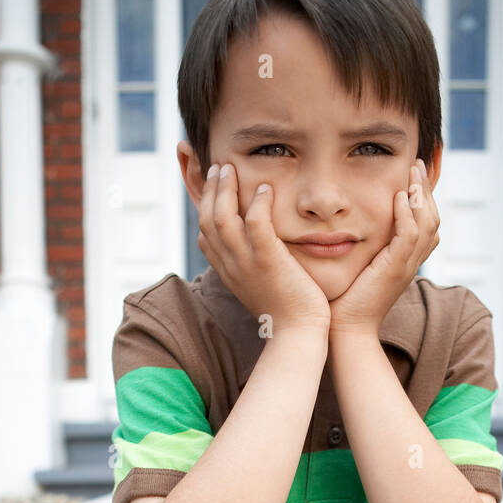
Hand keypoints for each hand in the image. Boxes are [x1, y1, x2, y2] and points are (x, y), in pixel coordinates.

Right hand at [197, 162, 331, 338]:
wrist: (297, 335)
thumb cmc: (287, 313)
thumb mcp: (262, 287)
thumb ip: (254, 266)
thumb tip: (257, 251)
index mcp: (228, 273)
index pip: (205, 236)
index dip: (204, 207)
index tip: (213, 186)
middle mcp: (231, 267)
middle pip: (207, 221)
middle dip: (211, 191)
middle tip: (219, 168)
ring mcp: (247, 264)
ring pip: (222, 218)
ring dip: (225, 189)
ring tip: (231, 169)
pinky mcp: (268, 262)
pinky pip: (256, 224)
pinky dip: (258, 203)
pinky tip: (266, 188)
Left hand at [328, 159, 439, 340]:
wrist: (345, 332)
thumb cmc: (343, 305)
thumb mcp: (357, 270)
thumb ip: (361, 251)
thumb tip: (346, 231)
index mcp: (403, 263)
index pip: (425, 226)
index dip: (423, 200)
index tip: (413, 177)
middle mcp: (410, 264)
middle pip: (432, 220)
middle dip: (427, 190)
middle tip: (418, 165)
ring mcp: (405, 267)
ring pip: (427, 224)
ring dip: (421, 195)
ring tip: (414, 172)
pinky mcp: (394, 270)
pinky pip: (409, 236)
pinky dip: (408, 215)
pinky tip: (400, 197)